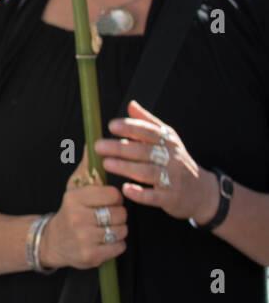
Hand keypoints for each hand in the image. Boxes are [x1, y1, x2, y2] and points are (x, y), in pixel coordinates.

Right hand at [41, 155, 128, 268]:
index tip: (105, 202)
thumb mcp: (74, 187)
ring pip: (121, 231)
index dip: (114, 199)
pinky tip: (103, 242)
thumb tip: (93, 144)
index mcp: (74, 199)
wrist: (53, 241)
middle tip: (105, 217)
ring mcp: (83, 239)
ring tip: (104, 229)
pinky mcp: (90, 256)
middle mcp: (77, 218)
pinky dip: (116, 245)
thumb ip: (87, 167)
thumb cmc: (70, 211)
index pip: (113, 195)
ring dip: (118, 231)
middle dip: (118, 216)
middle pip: (120, 214)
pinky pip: (119, 247)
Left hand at [96, 100, 216, 222]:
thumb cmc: (177, 161)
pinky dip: (141, 193)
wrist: (202, 191)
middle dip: (121, 148)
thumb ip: (148, 123)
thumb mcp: (167, 139)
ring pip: (149, 172)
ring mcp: (173, 179)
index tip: (111, 126)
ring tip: (106, 163)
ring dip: (127, 168)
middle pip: (145, 151)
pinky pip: (155, 196)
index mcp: (169, 142)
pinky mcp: (171, 198)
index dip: (131, 128)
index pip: (150, 132)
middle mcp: (172, 158)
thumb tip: (131, 104)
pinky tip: (125, 189)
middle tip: (99, 146)